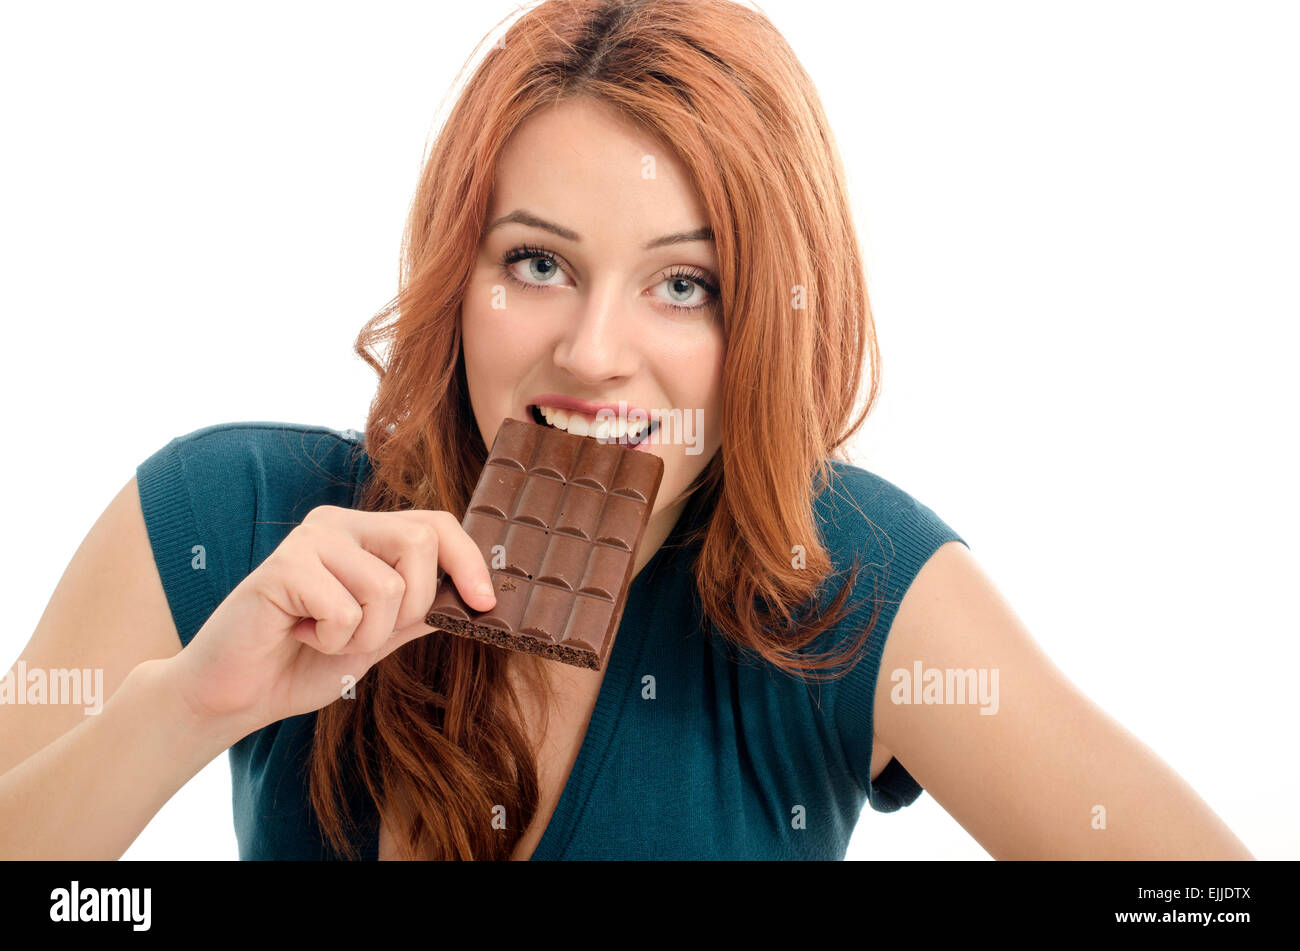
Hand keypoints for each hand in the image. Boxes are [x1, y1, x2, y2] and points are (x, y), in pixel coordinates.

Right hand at [164, 505, 495, 734]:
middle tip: (368, 633)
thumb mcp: (379, 637)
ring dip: (365, 635)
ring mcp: (309, 540)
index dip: (469, 561)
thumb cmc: (303, 663)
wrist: (236, 694)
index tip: (486, 604)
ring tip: (325, 637)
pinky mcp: (282, 566)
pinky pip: (345, 609)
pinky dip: (332, 641)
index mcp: (363, 533)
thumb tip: (477, 598)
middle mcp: (338, 524)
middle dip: (413, 606)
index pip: (435, 524)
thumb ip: (420, 612)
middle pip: (420, 543)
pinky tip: (300, 636)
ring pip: (387, 586)